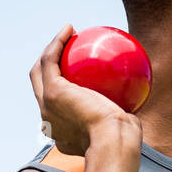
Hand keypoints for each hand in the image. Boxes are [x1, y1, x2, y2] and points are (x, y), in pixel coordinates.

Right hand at [29, 23, 142, 156]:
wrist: (113, 143)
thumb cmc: (125, 140)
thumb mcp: (123, 132)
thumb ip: (120, 121)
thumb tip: (132, 112)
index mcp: (61, 135)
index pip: (57, 111)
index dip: (63, 93)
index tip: (80, 80)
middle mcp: (48, 121)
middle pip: (40, 87)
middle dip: (49, 68)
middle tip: (68, 53)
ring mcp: (46, 106)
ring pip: (40, 71)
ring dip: (50, 50)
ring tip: (68, 36)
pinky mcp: (52, 91)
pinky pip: (51, 58)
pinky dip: (57, 42)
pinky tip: (70, 28)